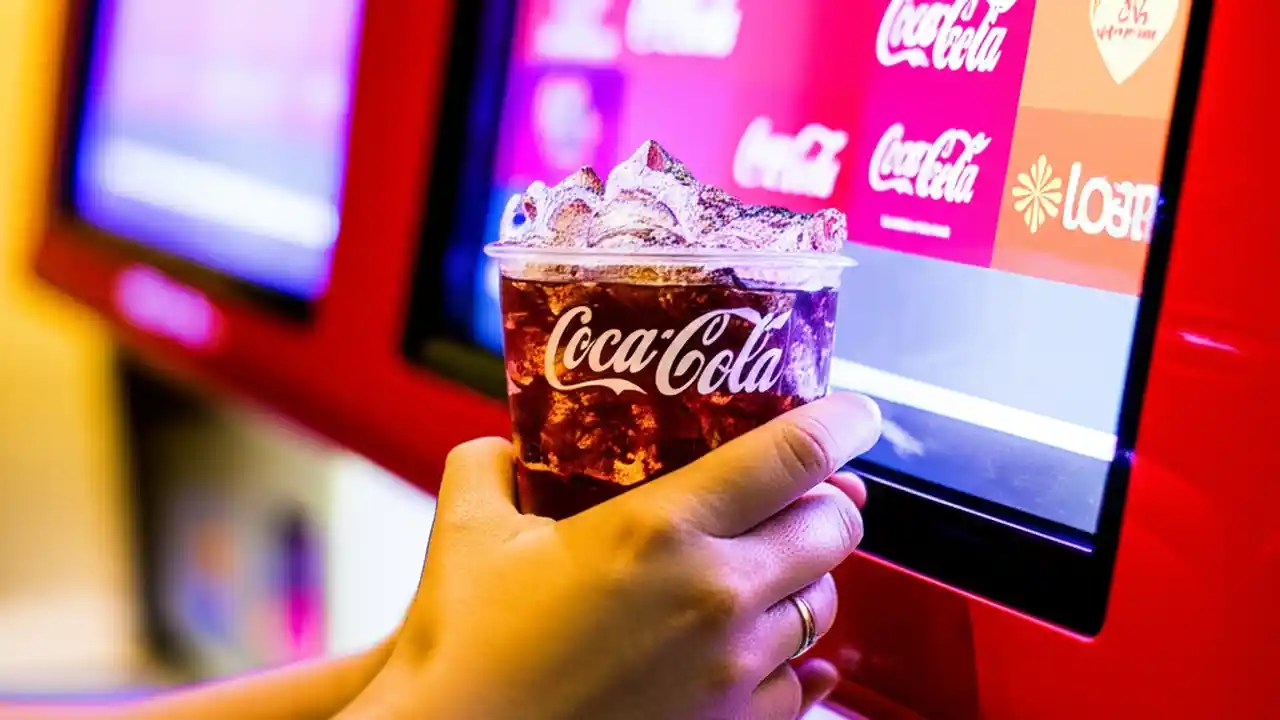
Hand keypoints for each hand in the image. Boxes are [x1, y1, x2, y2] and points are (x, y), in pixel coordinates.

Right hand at [345, 392, 880, 719]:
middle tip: (802, 495)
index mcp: (660, 529)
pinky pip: (805, 686)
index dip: (841, 421)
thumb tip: (502, 448)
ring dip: (808, 579)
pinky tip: (782, 653)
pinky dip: (801, 662)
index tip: (856, 413)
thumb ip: (486, 467)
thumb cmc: (463, 658)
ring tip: (773, 572)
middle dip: (828, 503)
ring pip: (825, 605)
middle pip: (831, 528)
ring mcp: (733, 670)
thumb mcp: (464, 536)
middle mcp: (715, 595)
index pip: (793, 455)